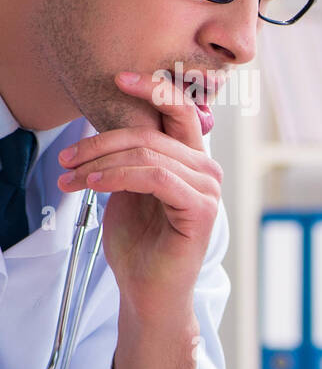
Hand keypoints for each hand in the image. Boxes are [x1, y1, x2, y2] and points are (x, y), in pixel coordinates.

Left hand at [56, 71, 222, 368]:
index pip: (179, 111)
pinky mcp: (201, 211)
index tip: (118, 77)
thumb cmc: (139, 244)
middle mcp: (207, 170)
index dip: (152, 88)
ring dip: (101, 162)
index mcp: (192, 160)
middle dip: (101, 141)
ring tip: (71, 178)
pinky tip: (93, 186)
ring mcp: (208, 190)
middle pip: (152, 133)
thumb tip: (103, 126)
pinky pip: (156, 178)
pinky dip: (118, 177)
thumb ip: (129, 158)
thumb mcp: (128, 189)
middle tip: (66, 159)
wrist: (147, 290)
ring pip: (150, 153)